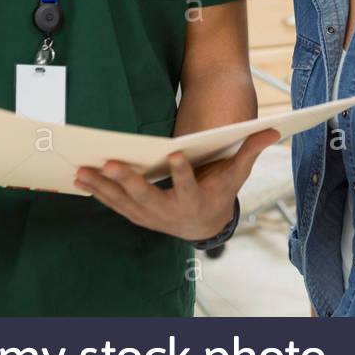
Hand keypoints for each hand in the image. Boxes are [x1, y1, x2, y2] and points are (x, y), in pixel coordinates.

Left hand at [74, 128, 280, 240]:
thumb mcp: (236, 174)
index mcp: (195, 201)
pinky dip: (96, 193)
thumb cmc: (220, 192)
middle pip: (147, 197)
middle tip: (111, 163)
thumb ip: (250, 151)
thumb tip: (273, 129)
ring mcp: (150, 217)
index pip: (189, 187)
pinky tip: (81, 180)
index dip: (182, 172)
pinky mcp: (136, 216)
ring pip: (123, 202)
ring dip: (102, 187)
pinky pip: (113, 205)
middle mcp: (170, 213)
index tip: (174, 154)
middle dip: (128, 181)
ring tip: (83, 170)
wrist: (204, 225)